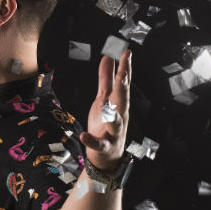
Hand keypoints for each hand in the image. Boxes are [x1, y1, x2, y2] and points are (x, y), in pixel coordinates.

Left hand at [79, 49, 131, 171]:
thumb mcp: (103, 99)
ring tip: (107, 106)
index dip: (125, 69)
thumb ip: (106, 79)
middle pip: (123, 101)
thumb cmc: (106, 125)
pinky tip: (84, 136)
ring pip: (116, 123)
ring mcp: (114, 133)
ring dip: (113, 115)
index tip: (127, 52)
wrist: (107, 157)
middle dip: (123, 88)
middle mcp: (120, 117)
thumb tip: (108, 57)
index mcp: (119, 104)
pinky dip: (92, 140)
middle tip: (123, 73)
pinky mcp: (104, 147)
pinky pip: (99, 144)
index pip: (124, 85)